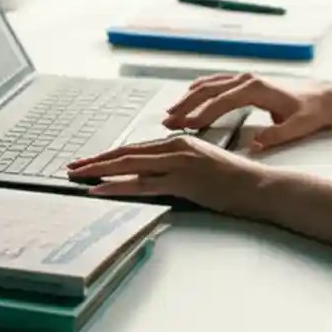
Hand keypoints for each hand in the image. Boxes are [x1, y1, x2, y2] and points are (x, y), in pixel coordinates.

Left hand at [65, 134, 270, 214]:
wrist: (258, 186)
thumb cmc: (233, 180)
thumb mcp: (201, 165)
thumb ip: (177, 166)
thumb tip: (152, 175)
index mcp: (179, 142)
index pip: (136, 148)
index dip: (110, 155)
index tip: (90, 160)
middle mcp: (175, 147)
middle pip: (127, 153)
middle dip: (97, 160)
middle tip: (73, 165)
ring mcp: (178, 163)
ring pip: (129, 165)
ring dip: (99, 170)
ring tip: (77, 175)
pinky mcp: (182, 180)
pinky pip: (142, 184)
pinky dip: (117, 186)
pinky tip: (99, 189)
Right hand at [161, 73, 331, 151]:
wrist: (322, 99)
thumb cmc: (310, 113)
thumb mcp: (297, 127)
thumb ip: (276, 135)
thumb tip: (256, 144)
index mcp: (256, 89)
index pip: (222, 101)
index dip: (202, 113)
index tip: (187, 126)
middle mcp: (246, 79)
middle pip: (208, 90)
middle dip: (186, 105)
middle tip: (167, 121)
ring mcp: (243, 78)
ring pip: (207, 85)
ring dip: (187, 98)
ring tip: (170, 113)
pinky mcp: (243, 81)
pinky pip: (214, 83)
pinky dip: (197, 91)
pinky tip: (186, 100)